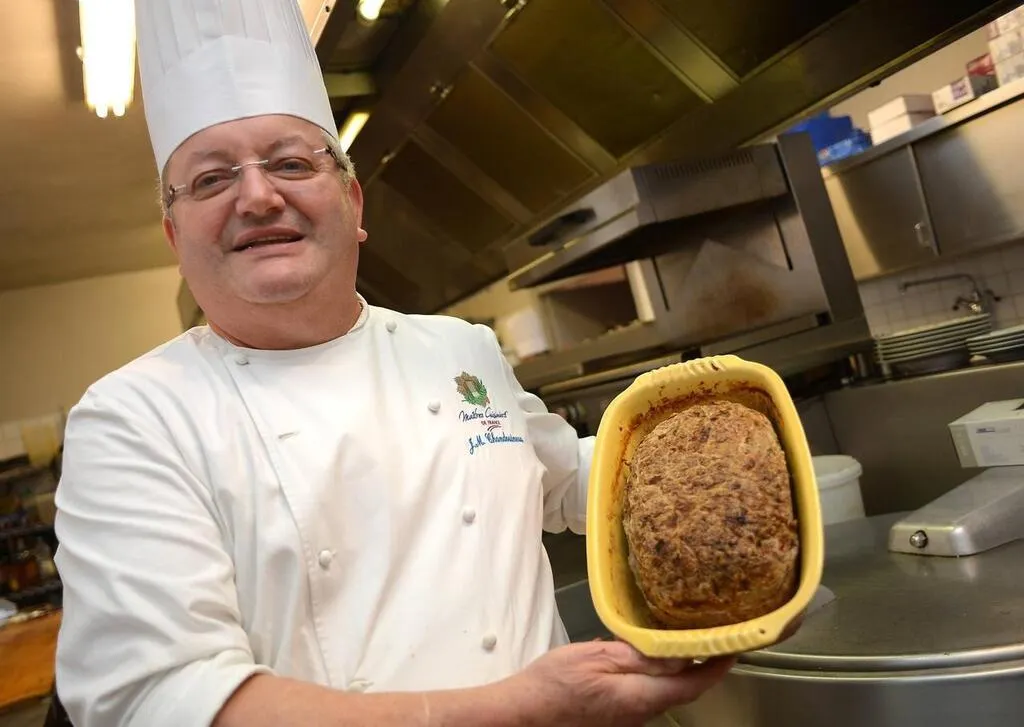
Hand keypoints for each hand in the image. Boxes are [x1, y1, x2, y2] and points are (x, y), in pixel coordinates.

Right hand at [507, 640, 734, 726]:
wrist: (524, 712)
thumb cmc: (554, 682)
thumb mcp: (596, 657)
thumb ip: (637, 657)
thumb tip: (677, 656)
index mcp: (640, 697)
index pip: (693, 685)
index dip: (717, 667)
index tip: (735, 646)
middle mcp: (641, 713)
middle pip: (683, 690)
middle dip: (702, 666)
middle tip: (713, 635)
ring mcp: (628, 717)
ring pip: (666, 692)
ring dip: (681, 670)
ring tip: (686, 639)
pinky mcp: (616, 715)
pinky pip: (647, 694)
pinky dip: (659, 675)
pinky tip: (650, 655)